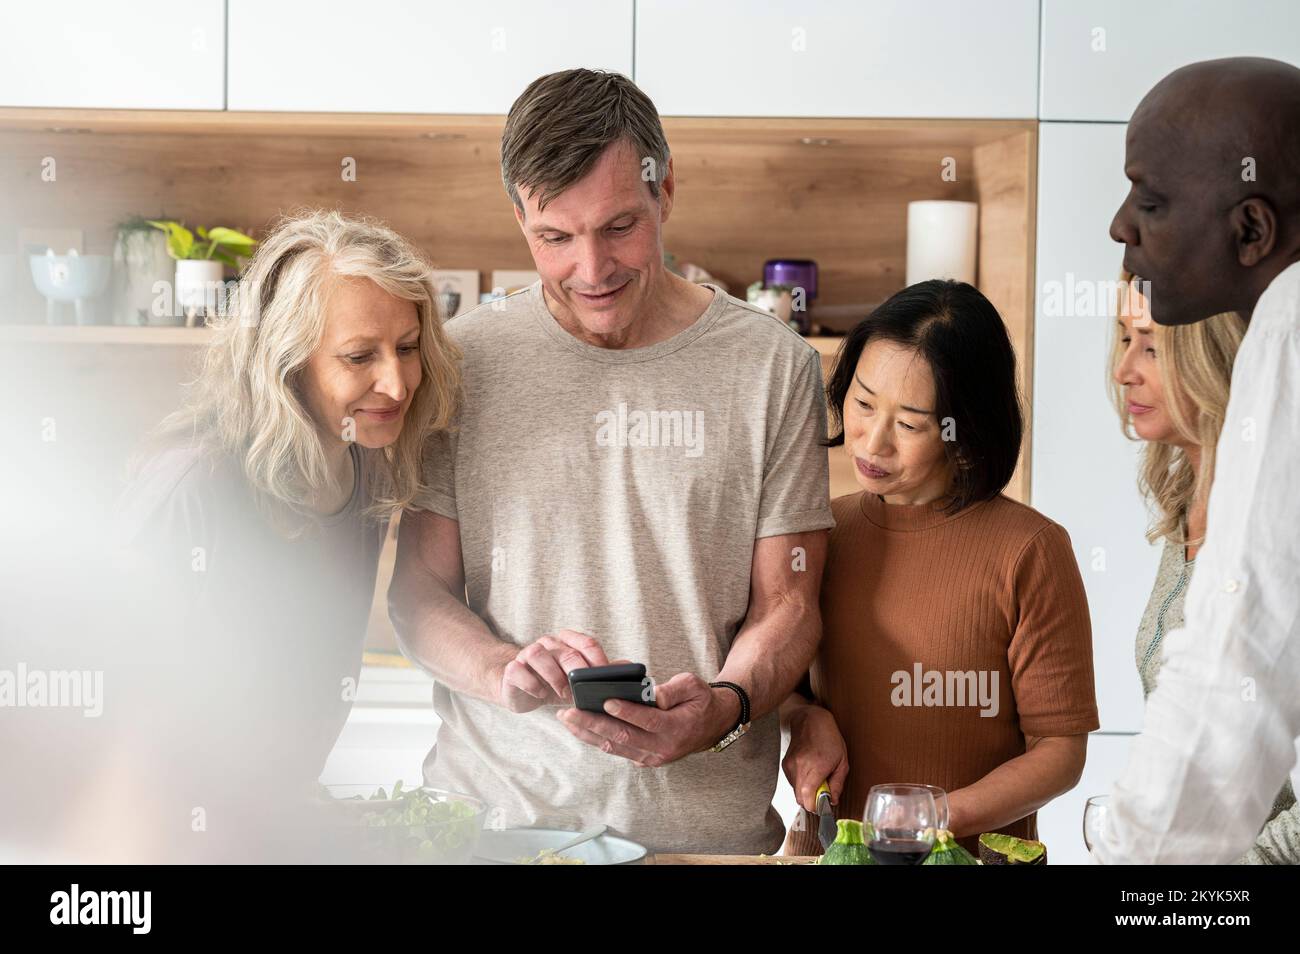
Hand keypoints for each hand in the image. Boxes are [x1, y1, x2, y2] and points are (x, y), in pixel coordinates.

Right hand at [497, 630, 608, 712]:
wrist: (519, 689)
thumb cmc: (553, 683)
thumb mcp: (578, 680)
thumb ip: (601, 673)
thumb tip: (630, 668)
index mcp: (566, 642)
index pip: (587, 642)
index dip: (598, 659)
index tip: (606, 679)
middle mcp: (547, 644)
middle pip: (566, 651)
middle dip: (577, 671)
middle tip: (583, 691)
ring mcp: (526, 654)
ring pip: (538, 654)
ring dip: (554, 676)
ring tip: (563, 694)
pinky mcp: (512, 670)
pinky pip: (518, 671)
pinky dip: (531, 684)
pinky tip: (540, 695)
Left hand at [556, 672, 739, 767]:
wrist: (712, 726)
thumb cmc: (700, 701)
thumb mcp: (695, 686)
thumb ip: (674, 689)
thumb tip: (653, 694)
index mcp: (676, 728)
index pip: (648, 721)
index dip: (626, 712)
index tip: (606, 701)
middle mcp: (662, 748)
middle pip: (623, 737)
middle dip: (593, 723)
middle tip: (570, 712)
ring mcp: (652, 757)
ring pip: (615, 747)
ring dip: (588, 733)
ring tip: (567, 719)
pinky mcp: (644, 760)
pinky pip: (618, 750)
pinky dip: (597, 739)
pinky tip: (580, 728)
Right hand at [782, 703, 848, 812]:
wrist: (810, 720)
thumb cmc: (829, 738)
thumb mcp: (842, 762)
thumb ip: (837, 784)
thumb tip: (833, 801)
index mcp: (816, 767)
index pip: (808, 798)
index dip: (815, 807)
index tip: (824, 806)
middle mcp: (800, 767)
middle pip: (801, 799)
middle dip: (812, 801)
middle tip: (823, 793)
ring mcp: (790, 766)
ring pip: (796, 792)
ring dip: (807, 792)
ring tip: (817, 778)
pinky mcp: (785, 764)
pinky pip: (793, 783)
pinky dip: (801, 784)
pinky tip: (809, 772)